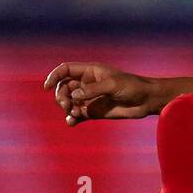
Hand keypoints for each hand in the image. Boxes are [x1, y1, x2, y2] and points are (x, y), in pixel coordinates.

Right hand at [43, 61, 157, 125]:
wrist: (146, 101)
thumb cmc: (132, 86)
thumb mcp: (112, 85)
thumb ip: (92, 90)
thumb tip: (74, 95)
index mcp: (90, 72)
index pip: (65, 70)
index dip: (54, 76)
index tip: (47, 86)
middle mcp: (87, 84)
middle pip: (63, 87)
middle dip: (61, 96)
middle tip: (68, 105)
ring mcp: (89, 98)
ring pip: (68, 102)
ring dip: (66, 108)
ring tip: (73, 113)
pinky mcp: (93, 111)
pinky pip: (77, 115)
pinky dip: (72, 118)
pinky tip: (72, 122)